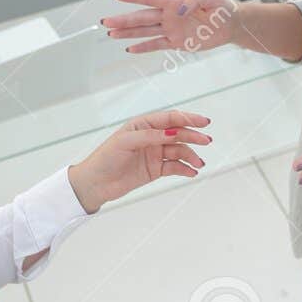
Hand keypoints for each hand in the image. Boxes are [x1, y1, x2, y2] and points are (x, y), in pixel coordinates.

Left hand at [67, 110, 211, 212]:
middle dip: (193, 136)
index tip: (203, 122)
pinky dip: (185, 169)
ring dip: (191, 156)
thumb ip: (150, 136)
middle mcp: (151, 137)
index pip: (170, 119)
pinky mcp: (155, 169)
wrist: (95, 183)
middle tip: (206, 141)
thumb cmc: (105, 158)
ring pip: (179, 151)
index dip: (188, 118)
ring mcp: (154, 153)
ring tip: (199, 163)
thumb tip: (172, 132)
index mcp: (143, 125)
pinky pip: (175, 167)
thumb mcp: (126, 142)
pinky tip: (191, 171)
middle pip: (178, 134)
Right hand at [102, 0, 236, 54]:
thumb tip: (180, 7)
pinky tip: (130, 49)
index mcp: (175, 1)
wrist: (230, 25)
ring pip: (145, 31)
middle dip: (123, 20)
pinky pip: (157, 45)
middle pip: (142, 17)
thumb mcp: (211, 0)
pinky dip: (144, 47)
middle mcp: (169, 15)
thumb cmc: (222, 8)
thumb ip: (195, 1)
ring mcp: (171, 29)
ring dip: (128, 33)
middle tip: (106, 22)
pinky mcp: (176, 42)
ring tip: (111, 34)